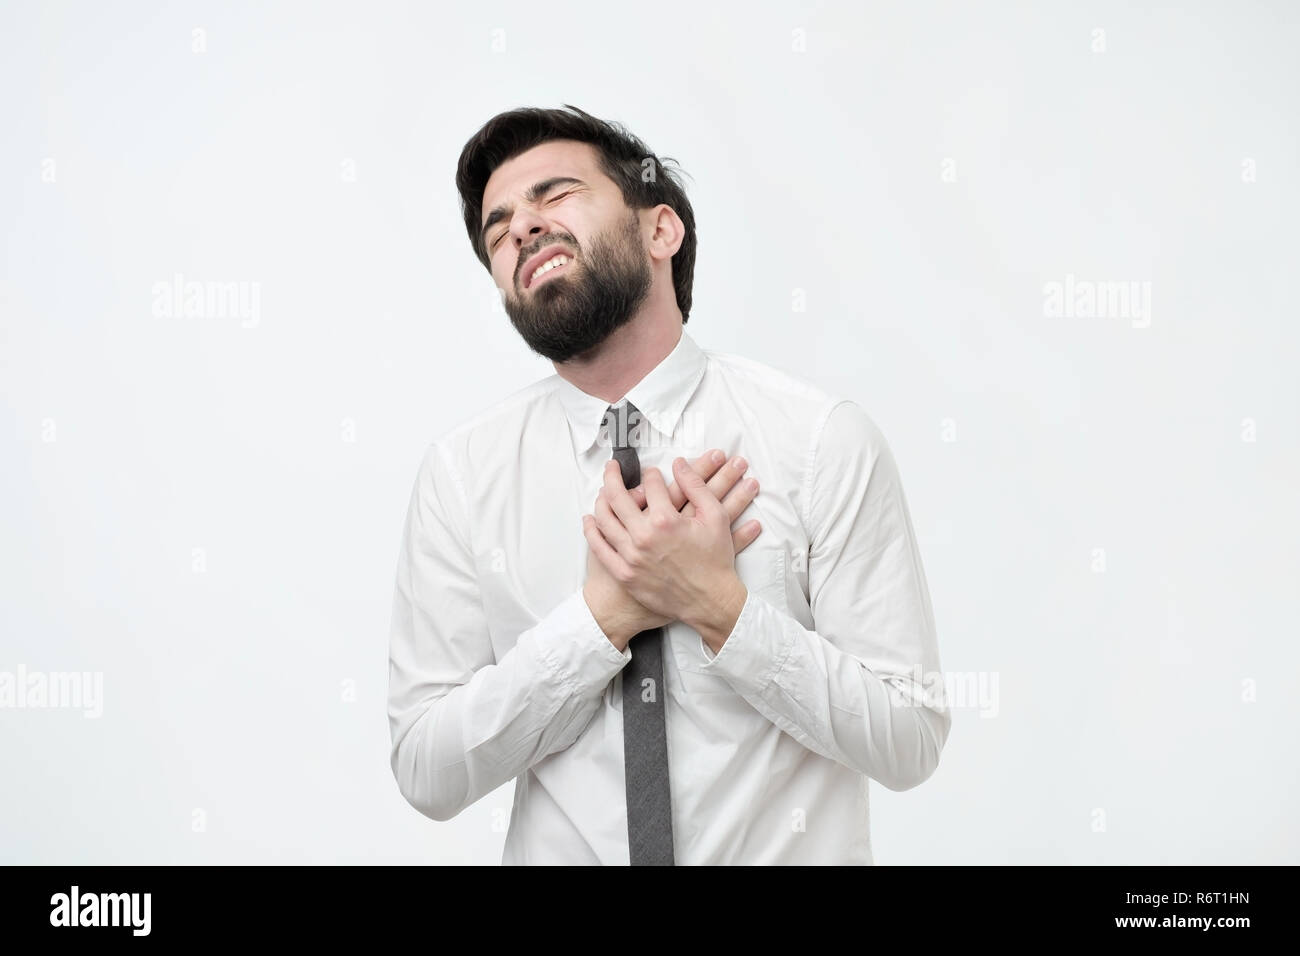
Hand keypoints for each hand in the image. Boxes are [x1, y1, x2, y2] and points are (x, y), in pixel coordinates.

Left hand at [582, 449, 760, 650]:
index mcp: (666, 521)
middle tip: (612, 468)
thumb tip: (679, 464)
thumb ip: (696, 486)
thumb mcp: (716, 517)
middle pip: (617, 497)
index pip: (650, 485)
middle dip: (613, 477)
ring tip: (602, 491)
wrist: (710, 601)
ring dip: (600, 501)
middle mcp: (644, 537)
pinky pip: (600, 549)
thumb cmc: (715, 561)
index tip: (651, 473)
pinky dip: (592, 532)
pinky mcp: (625, 574)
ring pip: (604, 520)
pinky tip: (590, 521)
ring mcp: (631, 557)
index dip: (651, 474)